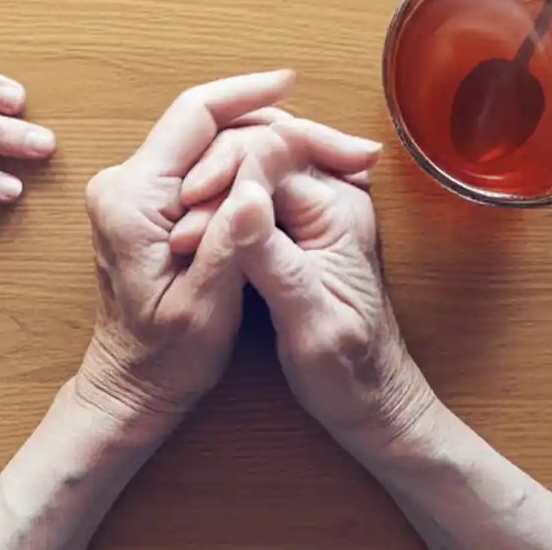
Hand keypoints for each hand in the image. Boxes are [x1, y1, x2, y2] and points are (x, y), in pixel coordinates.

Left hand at [75, 71, 381, 432]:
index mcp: (132, 199)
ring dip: (261, 139)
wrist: (130, 386)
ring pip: (206, 139)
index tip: (291, 83)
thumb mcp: (205, 309)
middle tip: (331, 140)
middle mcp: (124, 184)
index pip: (194, 115)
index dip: (247, 93)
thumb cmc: (165, 358)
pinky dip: (244, 161)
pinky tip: (287, 170)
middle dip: (269, 120)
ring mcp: (132, 191)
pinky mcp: (146, 203)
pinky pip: (200, 162)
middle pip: (204, 121)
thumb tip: (256, 190)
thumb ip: (230, 247)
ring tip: (324, 151)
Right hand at [176, 119, 438, 447]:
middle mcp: (332, 196)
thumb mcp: (309, 323)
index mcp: (339, 210)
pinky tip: (195, 240)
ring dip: (211, 195)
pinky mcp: (301, 227)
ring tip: (180, 242)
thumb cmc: (349, 373)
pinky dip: (218, 211)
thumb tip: (240, 197)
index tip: (184, 223)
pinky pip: (252, 194)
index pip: (269, 156)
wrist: (373, 400)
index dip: (220, 179)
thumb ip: (274, 258)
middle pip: (259, 150)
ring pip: (251, 169)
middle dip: (211, 180)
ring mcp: (316, 208)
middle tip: (177, 236)